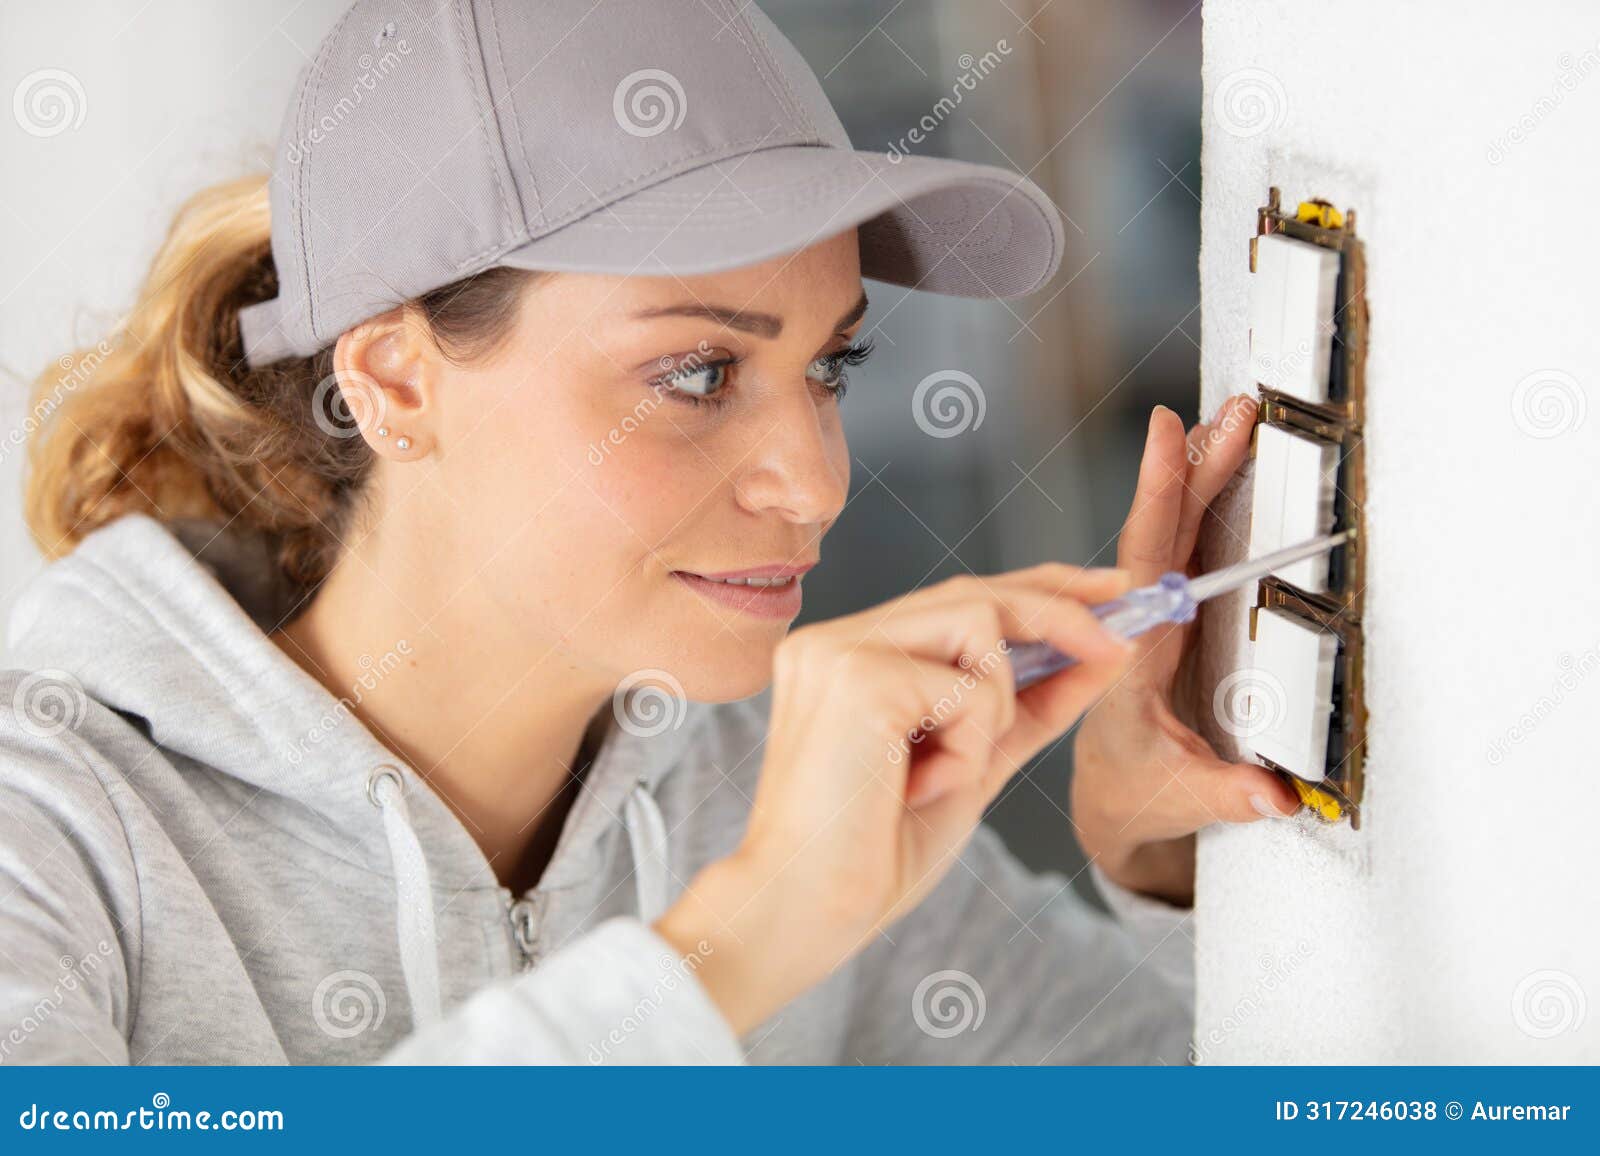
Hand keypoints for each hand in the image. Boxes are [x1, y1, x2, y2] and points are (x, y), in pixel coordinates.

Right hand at [655, 566, 1135, 1033]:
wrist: (807, 912)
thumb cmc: (871, 853)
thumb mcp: (970, 766)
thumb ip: (1023, 708)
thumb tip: (1100, 653)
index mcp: (848, 655)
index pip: (956, 599)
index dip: (1038, 588)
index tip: (1108, 590)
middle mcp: (835, 640)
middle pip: (973, 592)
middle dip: (1061, 611)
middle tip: (1119, 640)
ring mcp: (840, 650)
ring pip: (979, 623)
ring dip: (997, 706)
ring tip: (953, 770)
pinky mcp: (858, 677)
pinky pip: (967, 686)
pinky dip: (968, 746)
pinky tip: (919, 787)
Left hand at [1071, 395, 1300, 906]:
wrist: (1111, 794)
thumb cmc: (1132, 789)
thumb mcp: (1174, 797)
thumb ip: (1221, 793)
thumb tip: (1270, 793)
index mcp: (1131, 653)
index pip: (1144, 561)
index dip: (1156, 494)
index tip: (1163, 435)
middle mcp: (1136, 622)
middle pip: (1165, 529)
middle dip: (1195, 466)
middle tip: (1236, 411)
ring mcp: (1151, 613)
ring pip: (1175, 529)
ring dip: (1203, 474)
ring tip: (1235, 420)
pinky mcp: (1168, 614)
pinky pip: (1183, 543)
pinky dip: (1203, 499)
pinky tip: (1225, 465)